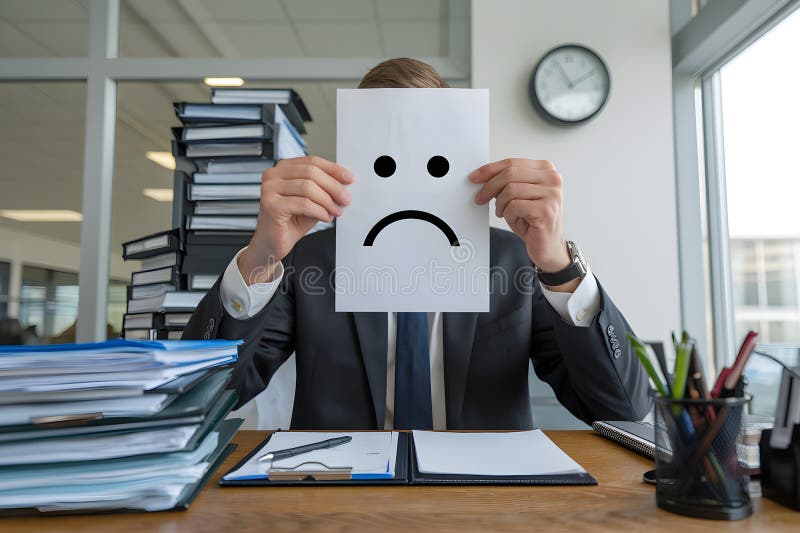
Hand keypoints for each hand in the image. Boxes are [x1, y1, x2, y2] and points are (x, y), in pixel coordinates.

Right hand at [238, 155, 353, 284]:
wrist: (272, 243)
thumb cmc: (290, 222)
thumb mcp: (312, 201)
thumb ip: (324, 190)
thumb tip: (344, 185)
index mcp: (283, 169)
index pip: (312, 161)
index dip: (333, 169)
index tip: (349, 178)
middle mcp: (273, 175)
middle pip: (311, 172)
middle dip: (333, 186)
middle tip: (345, 198)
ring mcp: (269, 189)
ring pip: (308, 187)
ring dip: (327, 200)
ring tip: (336, 211)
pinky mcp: (270, 204)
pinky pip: (303, 203)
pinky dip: (319, 211)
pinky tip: (326, 217)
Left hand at [471, 159, 575, 290]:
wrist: (547, 246)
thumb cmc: (532, 220)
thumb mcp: (518, 196)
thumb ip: (506, 182)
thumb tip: (481, 176)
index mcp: (546, 169)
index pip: (512, 163)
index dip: (490, 170)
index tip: (474, 177)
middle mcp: (552, 178)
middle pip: (510, 173)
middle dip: (490, 187)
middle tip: (480, 199)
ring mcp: (552, 194)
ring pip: (510, 190)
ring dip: (501, 204)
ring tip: (504, 213)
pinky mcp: (546, 210)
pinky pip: (514, 206)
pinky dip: (509, 215)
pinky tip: (516, 220)